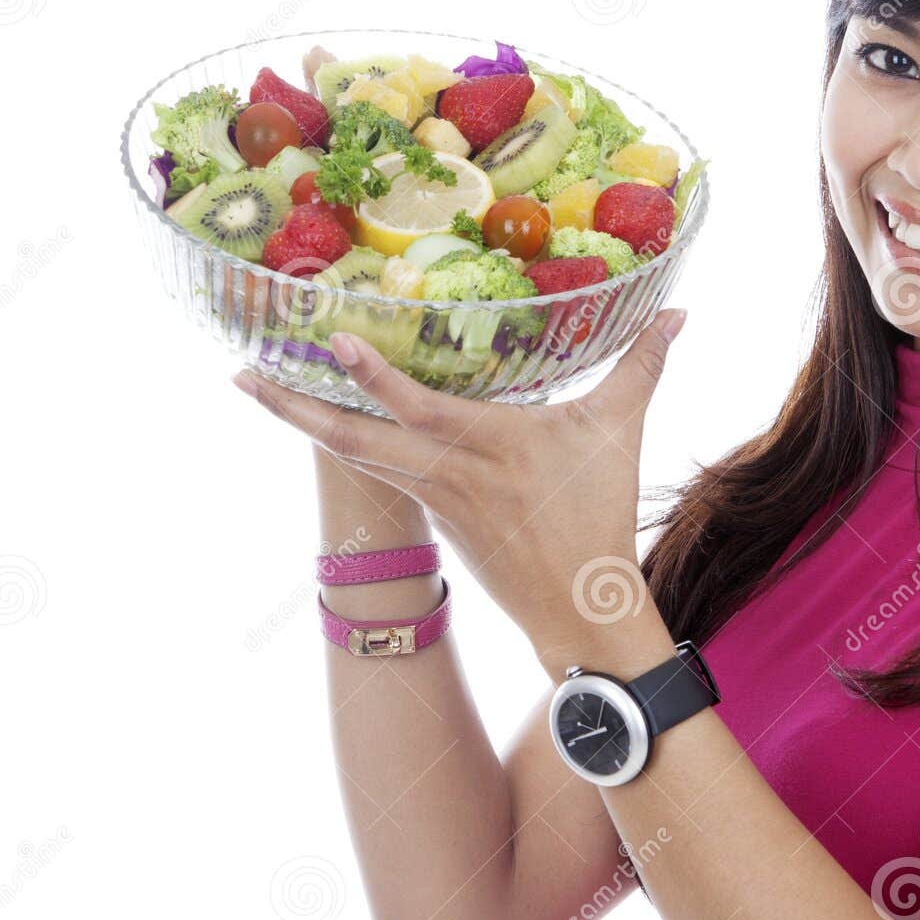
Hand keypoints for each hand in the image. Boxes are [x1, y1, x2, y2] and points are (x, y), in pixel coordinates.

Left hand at [232, 310, 685, 657]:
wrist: (579, 607)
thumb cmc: (600, 515)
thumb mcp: (621, 432)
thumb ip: (642, 365)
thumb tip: (679, 313)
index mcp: (493, 446)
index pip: (421, 407)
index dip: (375, 376)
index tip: (332, 340)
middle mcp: (451, 473)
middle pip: (356, 439)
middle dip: (295, 407)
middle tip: (240, 374)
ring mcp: (435, 499)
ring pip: (359, 456)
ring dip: (307, 422)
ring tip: (261, 386)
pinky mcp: (433, 517)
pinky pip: (381, 470)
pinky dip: (347, 442)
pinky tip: (324, 420)